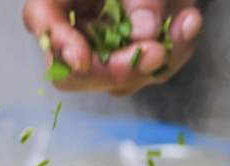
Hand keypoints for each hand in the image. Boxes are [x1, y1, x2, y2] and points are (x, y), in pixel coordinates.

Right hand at [23, 0, 202, 95]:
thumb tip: (144, 35)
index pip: (41, 20)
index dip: (60, 43)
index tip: (82, 60)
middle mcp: (72, 28)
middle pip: (77, 72)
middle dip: (120, 70)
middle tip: (158, 51)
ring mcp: (101, 50)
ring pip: (121, 81)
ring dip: (160, 60)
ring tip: (187, 21)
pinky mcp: (131, 59)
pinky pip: (150, 72)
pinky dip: (175, 52)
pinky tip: (188, 22)